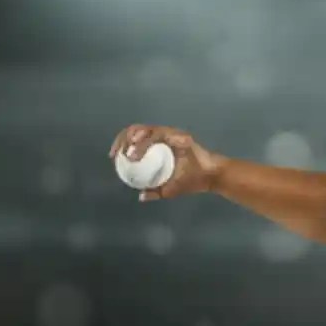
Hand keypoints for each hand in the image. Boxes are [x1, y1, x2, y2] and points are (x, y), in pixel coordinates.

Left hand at [108, 124, 226, 201]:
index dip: (121, 144)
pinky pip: (158, 135)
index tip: (113, 156)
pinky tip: (138, 151)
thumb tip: (141, 196)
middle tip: (118, 153)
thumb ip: (155, 191)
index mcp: (160, 146)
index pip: (136, 139)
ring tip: (127, 152)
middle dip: (123, 139)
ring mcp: (171, 134)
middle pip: (136, 130)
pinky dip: (146, 142)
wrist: (211, 178)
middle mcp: (163, 136)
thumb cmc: (193, 181)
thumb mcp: (170, 189)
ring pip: (145, 129)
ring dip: (133, 138)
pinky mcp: (178, 135)